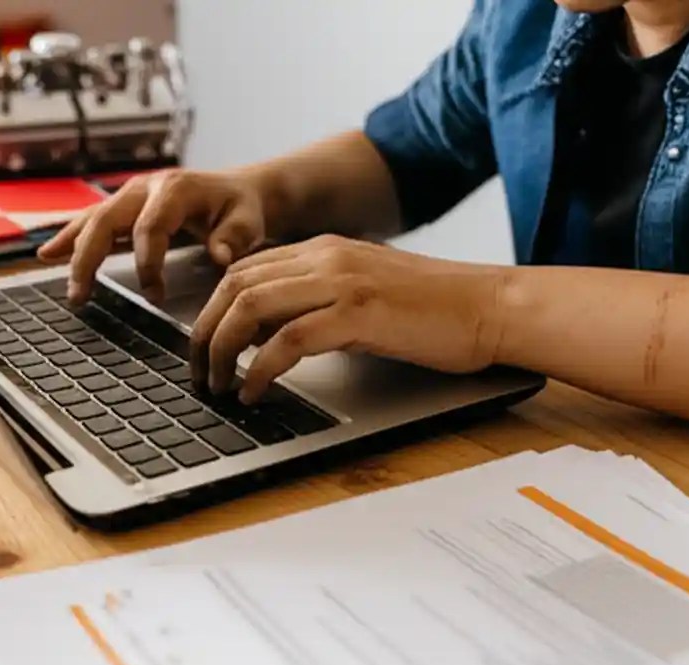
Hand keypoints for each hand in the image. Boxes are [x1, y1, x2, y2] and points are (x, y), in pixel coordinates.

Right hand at [36, 169, 268, 304]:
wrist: (239, 190)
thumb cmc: (242, 208)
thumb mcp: (249, 221)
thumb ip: (235, 238)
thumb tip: (220, 257)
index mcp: (175, 189)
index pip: (149, 227)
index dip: (147, 264)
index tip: (155, 295)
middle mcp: (146, 187)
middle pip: (106, 219)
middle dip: (88, 258)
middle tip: (80, 294)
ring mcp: (132, 194)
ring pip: (92, 219)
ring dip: (72, 249)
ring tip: (54, 274)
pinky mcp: (125, 205)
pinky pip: (92, 220)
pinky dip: (70, 237)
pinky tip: (48, 254)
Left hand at [189, 235, 506, 402]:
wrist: (491, 307)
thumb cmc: (435, 312)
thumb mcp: (364, 295)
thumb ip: (319, 303)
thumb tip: (269, 337)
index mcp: (325, 249)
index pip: (244, 269)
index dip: (211, 309)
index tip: (203, 346)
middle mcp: (326, 256)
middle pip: (234, 285)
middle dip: (203, 331)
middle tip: (197, 372)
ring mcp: (342, 281)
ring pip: (250, 306)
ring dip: (222, 350)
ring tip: (218, 385)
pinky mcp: (359, 313)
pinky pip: (287, 339)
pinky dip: (260, 369)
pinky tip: (255, 392)